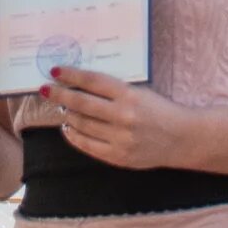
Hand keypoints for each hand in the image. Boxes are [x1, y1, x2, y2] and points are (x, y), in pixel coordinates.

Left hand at [44, 67, 193, 170]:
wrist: (182, 138)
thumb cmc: (160, 110)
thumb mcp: (140, 92)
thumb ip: (114, 90)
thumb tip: (81, 85)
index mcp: (129, 95)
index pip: (93, 82)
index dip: (72, 75)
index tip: (55, 70)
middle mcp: (123, 116)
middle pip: (82, 103)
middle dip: (60, 95)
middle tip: (45, 89)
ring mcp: (120, 138)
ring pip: (83, 125)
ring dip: (67, 115)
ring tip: (59, 108)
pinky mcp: (119, 157)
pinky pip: (88, 146)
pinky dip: (74, 136)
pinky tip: (68, 128)